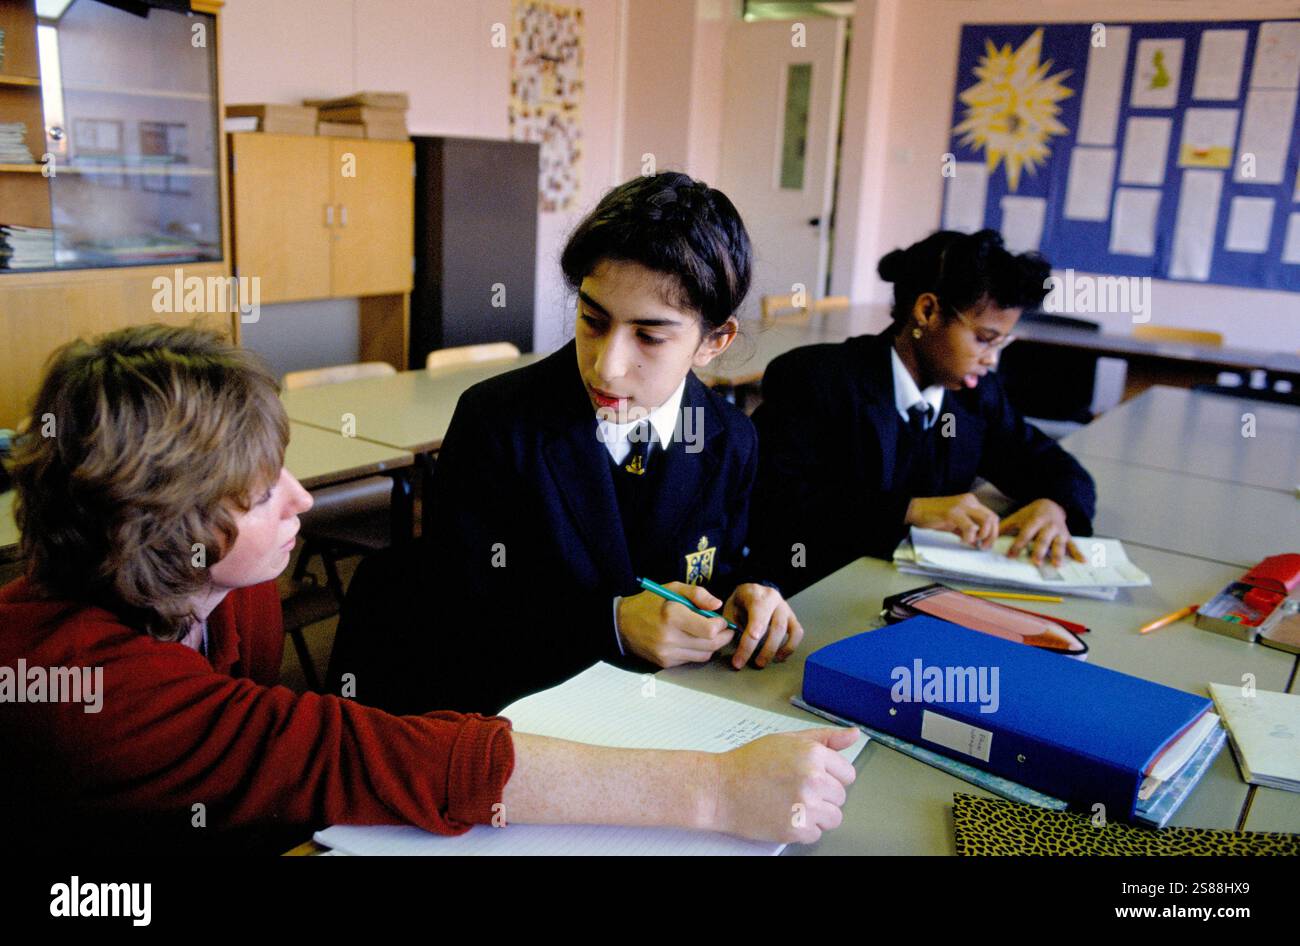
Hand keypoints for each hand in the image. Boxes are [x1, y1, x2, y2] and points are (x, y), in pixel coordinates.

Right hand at [617, 582, 732, 667]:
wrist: (622, 624)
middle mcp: (669, 637)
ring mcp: (667, 653)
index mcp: (672, 615)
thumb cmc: (649, 603)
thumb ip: (698, 594)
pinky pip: (691, 660)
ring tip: (708, 633)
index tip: (720, 619)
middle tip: (725, 629)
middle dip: (723, 637)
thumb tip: (717, 605)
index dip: (721, 625)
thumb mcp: (672, 588)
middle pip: (710, 645)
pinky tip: (692, 640)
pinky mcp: (665, 663)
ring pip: (704, 655)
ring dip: (712, 645)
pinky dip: (697, 651)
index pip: (709, 630)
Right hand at [712, 728, 858, 843]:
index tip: (812, 778)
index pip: (847, 774)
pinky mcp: (796, 829)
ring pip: (833, 818)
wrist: (719, 789)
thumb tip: (854, 734)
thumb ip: (824, 738)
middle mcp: (813, 779)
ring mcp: (806, 806)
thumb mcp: (787, 741)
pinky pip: (817, 834)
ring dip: (817, 815)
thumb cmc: (749, 763)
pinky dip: (803, 829)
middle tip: (795, 790)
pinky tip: (784, 815)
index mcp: (813, 754)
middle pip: (841, 797)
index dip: (830, 776)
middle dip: (823, 796)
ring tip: (792, 804)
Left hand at [723, 583, 803, 669]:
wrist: (754, 591)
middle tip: (745, 662)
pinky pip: (797, 633)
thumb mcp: (730, 605)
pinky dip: (789, 647)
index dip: (757, 625)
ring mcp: (785, 608)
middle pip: (774, 625)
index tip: (752, 639)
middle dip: (762, 647)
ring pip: (785, 631)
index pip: (759, 609)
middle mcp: (774, 599)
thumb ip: (730, 620)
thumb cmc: (740, 601)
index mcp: (756, 594)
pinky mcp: (792, 618)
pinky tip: (778, 657)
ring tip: (760, 663)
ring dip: (772, 650)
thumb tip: (730, 637)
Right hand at [904, 492, 998, 547]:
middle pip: (993, 519)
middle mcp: (969, 501)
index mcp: (971, 502)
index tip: (986, 543)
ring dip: (982, 536)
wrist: (915, 510)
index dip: (993, 532)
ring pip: (986, 521)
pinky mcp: (953, 512)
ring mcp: (962, 505)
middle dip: (991, 536)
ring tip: (972, 542)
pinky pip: (971, 527)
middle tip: (983, 546)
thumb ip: (967, 529)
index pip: (992, 516)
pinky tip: (962, 540)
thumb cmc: (933, 516)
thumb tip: (977, 542)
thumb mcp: (954, 522)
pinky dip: (969, 537)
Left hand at [999, 499, 1082, 565]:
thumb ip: (1005, 527)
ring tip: (1057, 565)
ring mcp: (1060, 531)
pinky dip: (1078, 553)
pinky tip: (1083, 561)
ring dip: (1058, 554)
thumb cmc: (1032, 514)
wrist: (1052, 503)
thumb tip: (988, 537)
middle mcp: (1049, 526)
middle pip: (1043, 539)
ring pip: (1059, 543)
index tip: (1011, 555)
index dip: (1018, 544)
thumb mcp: (1018, 517)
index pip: (1025, 534)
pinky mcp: (1067, 536)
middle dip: (1040, 551)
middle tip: (1035, 562)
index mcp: (1035, 520)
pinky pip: (1074, 545)